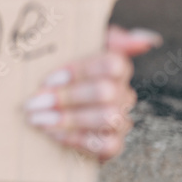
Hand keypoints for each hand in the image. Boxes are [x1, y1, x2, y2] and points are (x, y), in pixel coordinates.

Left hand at [22, 24, 162, 161]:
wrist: (45, 110)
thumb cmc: (59, 73)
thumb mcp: (73, 48)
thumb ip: (106, 37)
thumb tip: (147, 39)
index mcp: (114, 67)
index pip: (113, 64)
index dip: (81, 71)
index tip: (49, 79)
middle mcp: (122, 93)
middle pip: (106, 91)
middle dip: (67, 97)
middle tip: (33, 102)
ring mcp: (121, 120)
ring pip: (109, 117)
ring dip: (68, 119)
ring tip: (36, 118)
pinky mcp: (113, 145)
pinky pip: (108, 145)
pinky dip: (77, 139)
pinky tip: (52, 134)